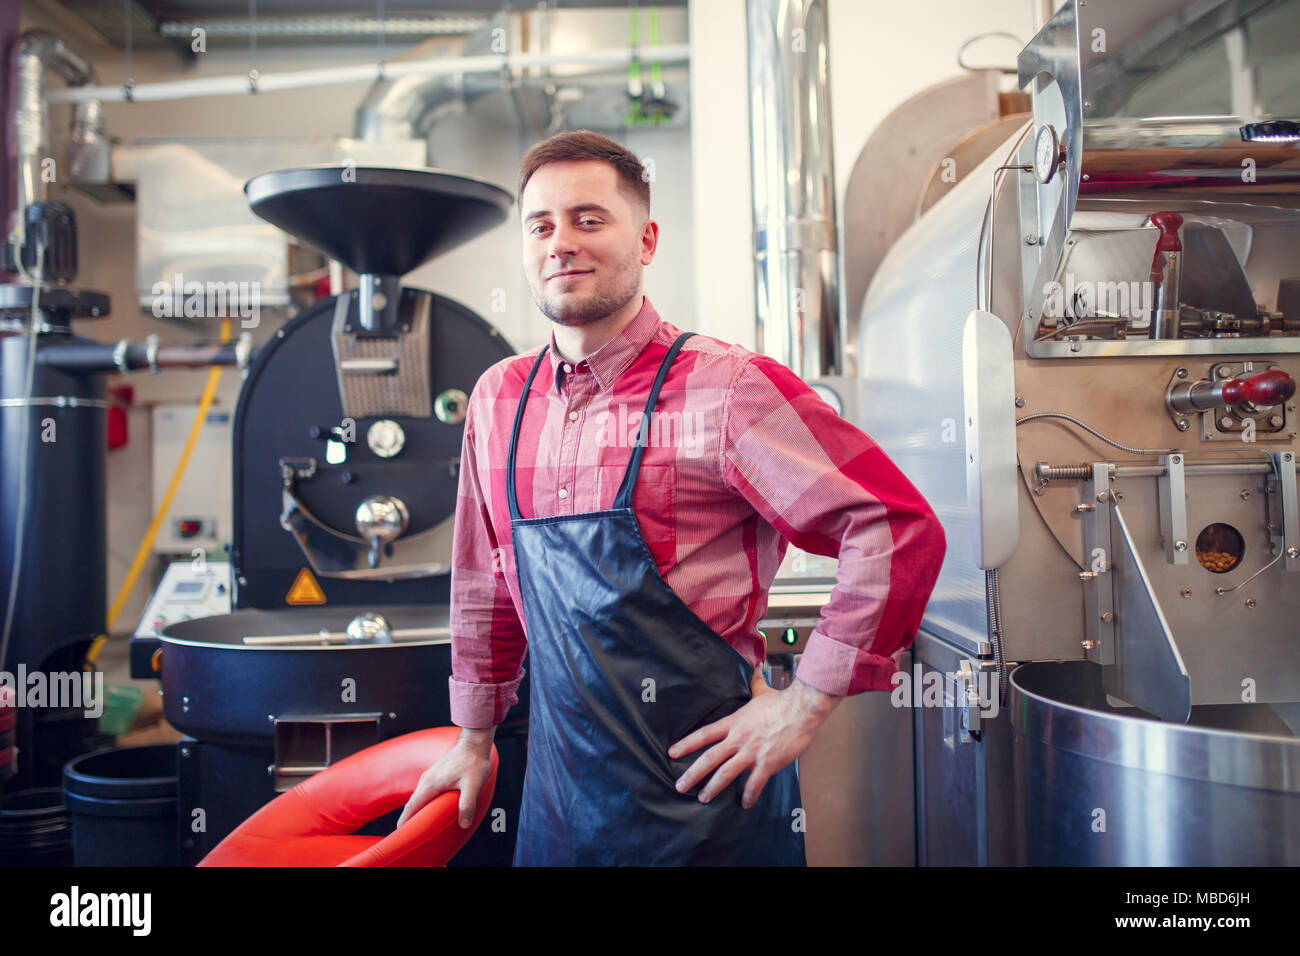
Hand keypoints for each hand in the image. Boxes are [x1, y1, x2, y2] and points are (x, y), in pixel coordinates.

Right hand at [395, 730, 493, 829]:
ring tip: (417, 825)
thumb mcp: (473, 785)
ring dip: (416, 811)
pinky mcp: (435, 774)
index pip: (412, 807)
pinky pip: (424, 792)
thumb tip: (464, 824)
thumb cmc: (473, 762)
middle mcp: (426, 780)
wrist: (474, 743)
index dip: (405, 822)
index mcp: (430, 784)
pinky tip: (430, 809)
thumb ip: (467, 804)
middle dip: (408, 819)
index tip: (400, 834)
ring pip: (418, 797)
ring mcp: (430, 776)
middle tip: (408, 835)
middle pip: (412, 804)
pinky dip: (423, 803)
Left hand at [668, 675, 839, 808]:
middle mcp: (738, 739)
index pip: (704, 734)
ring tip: (703, 798)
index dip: (687, 744)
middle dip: (692, 774)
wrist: (802, 709)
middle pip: (709, 758)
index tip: (673, 753)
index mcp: (734, 723)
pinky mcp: (767, 763)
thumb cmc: (783, 701)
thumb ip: (753, 683)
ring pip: (726, 774)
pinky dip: (748, 796)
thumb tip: (752, 668)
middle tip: (680, 786)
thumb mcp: (762, 691)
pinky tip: (744, 804)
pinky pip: (754, 784)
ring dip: (713, 788)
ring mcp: (752, 752)